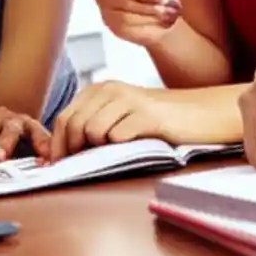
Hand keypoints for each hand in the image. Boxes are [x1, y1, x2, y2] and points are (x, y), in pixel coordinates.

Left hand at [48, 81, 174, 159]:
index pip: (63, 119)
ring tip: (118, 150)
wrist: (199, 113)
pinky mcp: (147, 115)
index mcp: (99, 90)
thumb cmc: (155, 122)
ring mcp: (129, 99)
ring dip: (101, 148)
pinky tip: (134, 145)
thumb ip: (89, 128)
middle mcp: (110, 89)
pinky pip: (118, 136)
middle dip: (75, 150)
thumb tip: (56, 155)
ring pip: (93, 131)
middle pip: (74, 125)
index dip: (58, 146)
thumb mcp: (117, 117)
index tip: (60, 167)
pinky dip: (121, 147)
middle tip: (87, 165)